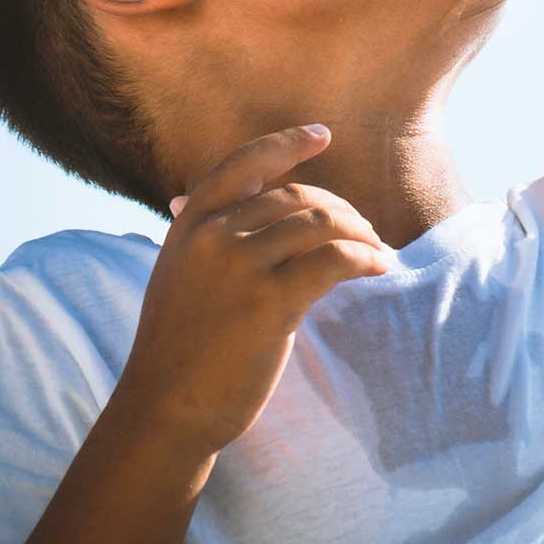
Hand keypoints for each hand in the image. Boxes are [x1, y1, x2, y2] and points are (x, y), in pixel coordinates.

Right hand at [118, 125, 389, 454]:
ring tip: (376, 250)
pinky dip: (366, 258)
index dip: (286, 144)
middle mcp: (212, 235)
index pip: (244, 163)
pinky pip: (334, 260)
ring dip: (360, 233)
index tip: (321, 135)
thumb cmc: (179, 346)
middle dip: (340, 209)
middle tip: (365, 230)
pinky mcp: (270, 303)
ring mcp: (240, 267)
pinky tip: (378, 267)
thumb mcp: (180, 272)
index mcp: (189, 223)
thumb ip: (211, 234)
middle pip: (296, 196)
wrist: (164, 408)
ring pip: (321, 223)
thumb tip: (255, 196)